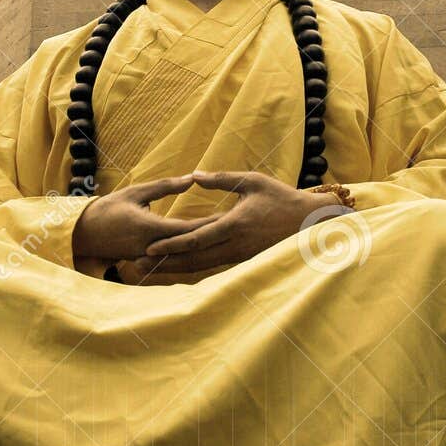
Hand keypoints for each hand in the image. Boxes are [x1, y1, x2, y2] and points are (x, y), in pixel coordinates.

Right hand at [71, 173, 220, 262]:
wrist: (85, 233)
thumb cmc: (110, 207)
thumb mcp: (137, 191)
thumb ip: (165, 187)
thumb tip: (192, 179)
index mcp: (151, 228)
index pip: (188, 229)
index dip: (210, 224)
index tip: (230, 217)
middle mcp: (153, 247)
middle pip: (190, 246)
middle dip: (212, 239)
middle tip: (236, 231)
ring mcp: (150, 258)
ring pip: (184, 257)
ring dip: (204, 250)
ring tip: (226, 242)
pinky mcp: (148, 262)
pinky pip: (173, 261)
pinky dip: (190, 256)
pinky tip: (204, 252)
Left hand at [130, 170, 347, 280]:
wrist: (308, 222)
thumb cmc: (280, 197)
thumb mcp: (251, 181)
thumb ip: (221, 179)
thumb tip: (193, 175)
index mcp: (235, 224)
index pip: (197, 238)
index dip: (172, 245)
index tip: (149, 248)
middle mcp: (235, 245)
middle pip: (193, 259)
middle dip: (165, 263)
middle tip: (138, 266)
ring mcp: (239, 256)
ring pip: (202, 267)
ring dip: (175, 269)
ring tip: (150, 270)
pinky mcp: (243, 260)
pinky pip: (213, 267)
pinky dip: (193, 268)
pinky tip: (177, 270)